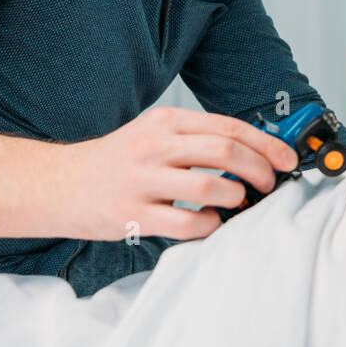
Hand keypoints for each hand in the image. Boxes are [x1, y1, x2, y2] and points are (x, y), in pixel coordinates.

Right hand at [59, 106, 299, 240]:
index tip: (287, 159)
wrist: (58, 184)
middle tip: (269, 184)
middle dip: (260, 169)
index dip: (266, 144)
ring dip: (236, 197)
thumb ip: (195, 140)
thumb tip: (253, 151)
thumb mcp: (153, 135)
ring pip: (211, 185)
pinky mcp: (132, 213)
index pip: (229, 127)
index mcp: (165, 122)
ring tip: (237, 201)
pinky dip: (210, 225)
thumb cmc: (116, 162)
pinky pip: (188, 222)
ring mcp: (142, 180)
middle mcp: (155, 145)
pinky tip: (209, 222)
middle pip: (227, 151)